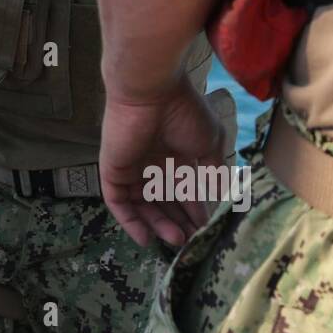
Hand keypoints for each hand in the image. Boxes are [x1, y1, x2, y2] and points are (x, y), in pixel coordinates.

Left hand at [99, 75, 229, 247]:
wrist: (152, 91)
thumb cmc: (184, 112)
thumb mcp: (209, 144)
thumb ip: (212, 172)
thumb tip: (220, 200)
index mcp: (175, 156)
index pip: (183, 192)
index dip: (195, 212)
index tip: (208, 230)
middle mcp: (152, 164)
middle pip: (163, 203)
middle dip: (178, 223)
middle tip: (192, 242)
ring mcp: (131, 168)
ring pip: (142, 206)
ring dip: (158, 225)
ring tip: (177, 240)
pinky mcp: (112, 170)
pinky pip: (118, 202)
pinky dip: (129, 221)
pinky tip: (146, 238)